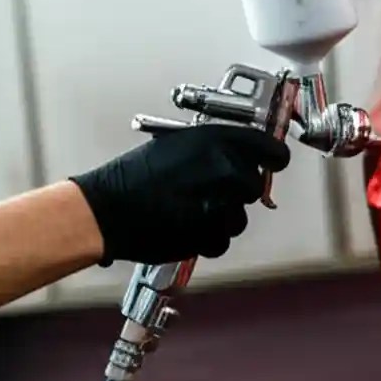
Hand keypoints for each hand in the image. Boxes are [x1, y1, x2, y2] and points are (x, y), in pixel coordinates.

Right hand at [70, 124, 290, 264]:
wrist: (105, 211)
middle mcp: (224, 169)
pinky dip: (208, 238)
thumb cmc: (131, 177)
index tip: (276, 162)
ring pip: (239, 216)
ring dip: (221, 217)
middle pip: (254, 185)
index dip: (275, 157)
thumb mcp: (174, 145)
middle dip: (237, 192)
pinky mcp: (212, 233)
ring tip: (188, 211)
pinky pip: (222, 239)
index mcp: (215, 141)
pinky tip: (184, 227)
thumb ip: (212, 149)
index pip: (268, 147)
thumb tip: (238, 156)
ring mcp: (221, 203)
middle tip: (209, 192)